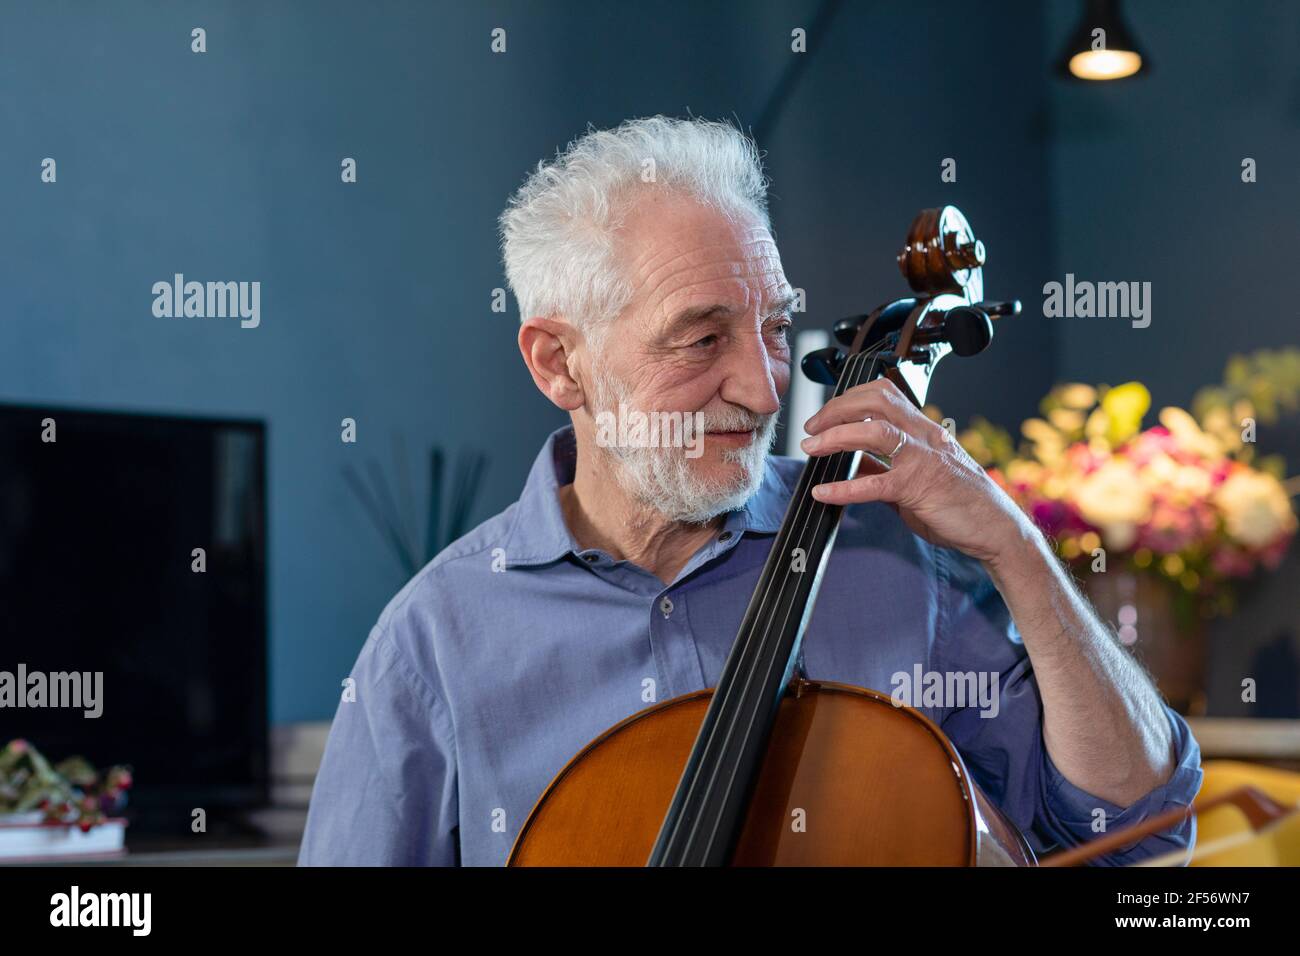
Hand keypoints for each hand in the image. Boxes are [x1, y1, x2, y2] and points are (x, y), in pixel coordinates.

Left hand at [800, 377, 1032, 564]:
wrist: (996, 529)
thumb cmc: (960, 504)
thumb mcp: (916, 478)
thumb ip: (883, 467)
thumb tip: (848, 462)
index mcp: (924, 429)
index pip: (884, 394)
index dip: (849, 398)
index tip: (826, 414)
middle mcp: (925, 435)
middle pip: (876, 401)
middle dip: (837, 409)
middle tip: (811, 427)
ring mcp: (923, 459)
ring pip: (875, 431)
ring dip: (836, 436)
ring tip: (812, 447)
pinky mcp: (920, 488)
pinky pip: (875, 483)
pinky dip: (843, 487)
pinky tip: (823, 492)